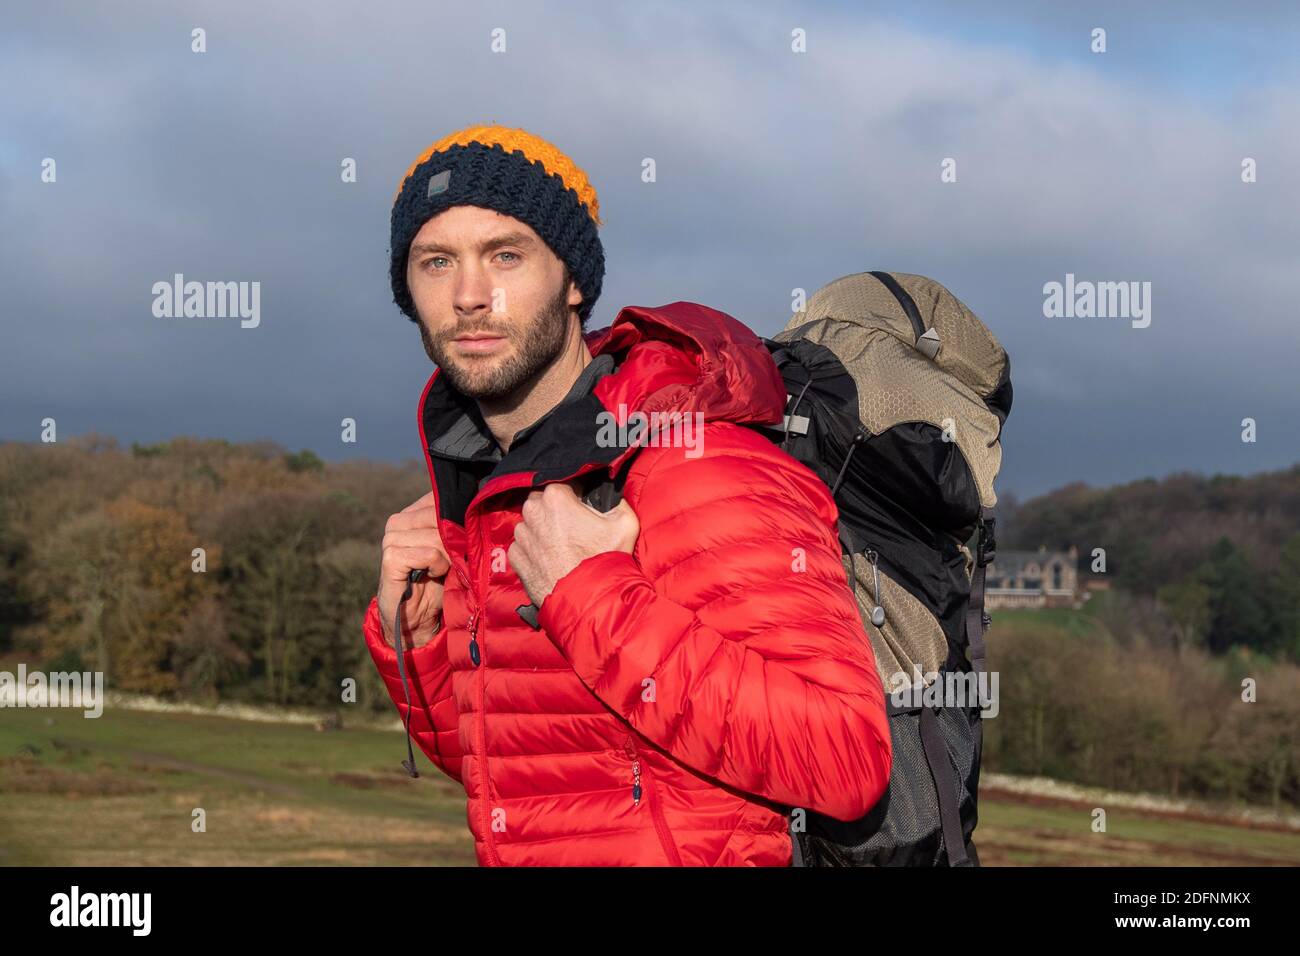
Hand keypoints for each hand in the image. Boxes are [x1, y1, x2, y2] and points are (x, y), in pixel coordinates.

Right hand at [377, 491, 451, 649]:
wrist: (417, 618)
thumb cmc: (439, 582)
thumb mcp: (453, 549)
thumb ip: (456, 526)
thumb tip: (475, 506)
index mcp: (411, 514)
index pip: (439, 499)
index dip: (458, 517)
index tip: (462, 539)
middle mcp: (398, 522)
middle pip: (439, 516)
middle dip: (454, 540)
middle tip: (453, 559)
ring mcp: (391, 539)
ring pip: (436, 535)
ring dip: (447, 556)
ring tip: (442, 568)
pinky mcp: (390, 557)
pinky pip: (429, 553)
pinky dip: (438, 565)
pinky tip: (433, 574)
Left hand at [508, 482, 638, 607]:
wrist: (587, 601)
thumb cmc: (606, 559)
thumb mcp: (625, 522)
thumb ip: (616, 501)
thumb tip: (609, 496)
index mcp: (555, 497)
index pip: (565, 484)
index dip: (577, 495)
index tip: (584, 507)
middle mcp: (532, 512)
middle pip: (543, 502)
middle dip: (556, 510)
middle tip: (574, 527)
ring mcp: (521, 536)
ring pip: (530, 523)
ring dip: (543, 529)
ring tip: (562, 546)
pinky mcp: (515, 557)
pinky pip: (523, 545)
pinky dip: (534, 549)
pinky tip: (551, 559)